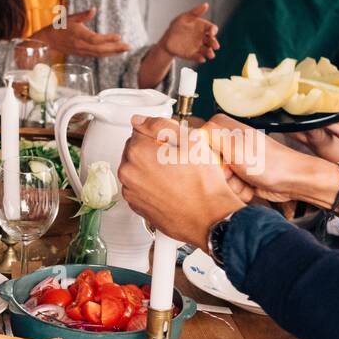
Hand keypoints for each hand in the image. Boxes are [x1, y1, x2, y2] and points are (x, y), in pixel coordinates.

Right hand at [36, 7, 131, 58]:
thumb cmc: (59, 27)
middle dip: (116, 48)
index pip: (95, 39)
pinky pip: (97, 55)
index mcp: (78, 35)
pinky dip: (107, 54)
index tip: (119, 36)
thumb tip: (94, 9)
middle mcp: (81, 45)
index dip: (107, 39)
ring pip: (100, 54)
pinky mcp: (83, 54)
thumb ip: (83, 15)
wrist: (49, 41)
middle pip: (101, 49)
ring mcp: (82, 51)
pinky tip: (116, 51)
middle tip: (129, 46)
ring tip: (126, 48)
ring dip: (114, 52)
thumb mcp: (70, 17)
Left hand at [118, 116, 245, 248]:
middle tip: (178, 159)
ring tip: (176, 175)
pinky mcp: (138, 207)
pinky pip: (141, 188)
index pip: (140, 129)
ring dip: (152, 168)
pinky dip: (152, 185)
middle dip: (153, 150)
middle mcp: (129, 173)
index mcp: (137, 152)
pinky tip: (171, 188)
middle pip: (137, 149)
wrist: (210, 218)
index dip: (160, 133)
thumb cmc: (204, 184)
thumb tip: (141, 119)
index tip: (173, 142)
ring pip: (139, 169)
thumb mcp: (190, 141)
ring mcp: (132, 192)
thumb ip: (160, 125)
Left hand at [159, 3, 219, 63]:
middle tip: (215, 46)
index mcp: (202, 28)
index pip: (212, 29)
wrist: (167, 40)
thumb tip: (206, 4)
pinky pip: (198, 57)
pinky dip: (200, 58)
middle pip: (212, 41)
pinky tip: (202, 59)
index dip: (213, 31)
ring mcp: (198, 47)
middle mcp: (202, 38)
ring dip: (210, 52)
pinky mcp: (192, 55)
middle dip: (214, 43)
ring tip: (211, 55)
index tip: (211, 32)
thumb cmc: (177, 26)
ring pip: (207, 50)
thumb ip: (195, 12)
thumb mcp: (184, 17)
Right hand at [203, 114, 338, 207]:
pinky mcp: (239, 176)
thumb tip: (188, 133)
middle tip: (234, 173)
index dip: (204, 158)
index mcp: (223, 128)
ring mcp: (233, 161)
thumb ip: (210, 135)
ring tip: (245, 180)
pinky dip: (238, 191)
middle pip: (204, 164)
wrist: (292, 182)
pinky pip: (227, 188)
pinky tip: (249, 187)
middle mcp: (226, 142)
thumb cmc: (271, 164)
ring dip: (230, 185)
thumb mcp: (236, 145)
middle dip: (219, 175)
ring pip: (215, 179)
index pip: (195, 143)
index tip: (216, 163)